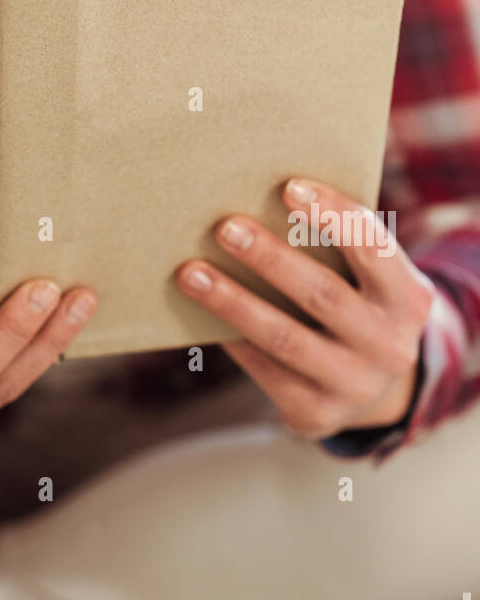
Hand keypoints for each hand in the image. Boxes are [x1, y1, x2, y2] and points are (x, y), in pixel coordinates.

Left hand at [177, 178, 435, 439]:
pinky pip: (265, 370)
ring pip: (285, 339)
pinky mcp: (317, 412)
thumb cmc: (356, 300)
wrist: (372, 384)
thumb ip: (337, 243)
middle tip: (225, 227)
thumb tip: (259, 196)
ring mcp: (354, 385)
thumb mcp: (368, 276)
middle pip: (323, 295)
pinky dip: (233, 338)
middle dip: (270, 259)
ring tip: (192, 272)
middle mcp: (389, 346)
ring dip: (233, 302)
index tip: (288, 187)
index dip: (333, 216)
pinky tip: (200, 313)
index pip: (373, 248)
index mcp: (408, 298)